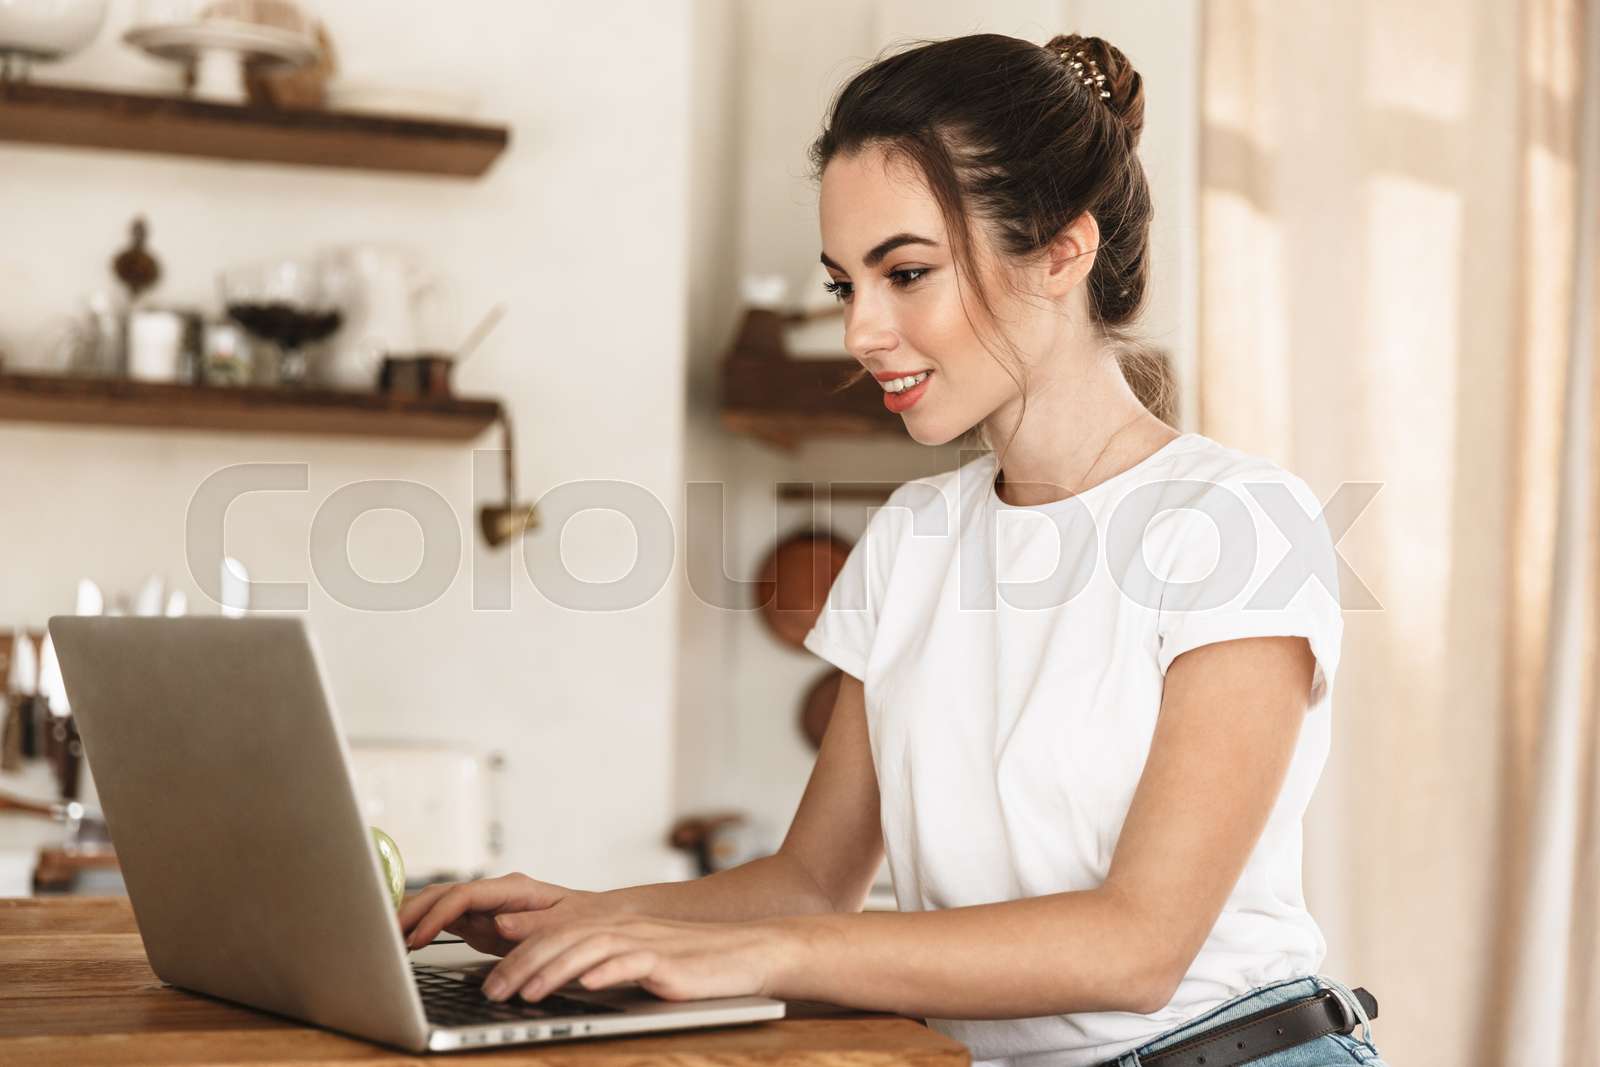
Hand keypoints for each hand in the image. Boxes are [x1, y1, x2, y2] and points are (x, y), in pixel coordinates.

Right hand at [397, 872, 619, 956]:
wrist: (590, 922)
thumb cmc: (580, 921)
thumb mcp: (564, 925)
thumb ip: (531, 925)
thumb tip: (500, 922)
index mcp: (514, 888)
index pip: (466, 894)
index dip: (439, 914)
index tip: (420, 936)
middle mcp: (494, 891)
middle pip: (445, 892)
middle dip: (414, 910)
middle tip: (387, 934)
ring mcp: (484, 904)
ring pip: (439, 901)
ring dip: (412, 915)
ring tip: (386, 936)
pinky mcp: (478, 919)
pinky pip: (443, 917)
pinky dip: (421, 925)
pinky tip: (404, 939)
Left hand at [478, 913, 804, 1004]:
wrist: (746, 953)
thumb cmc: (692, 964)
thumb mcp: (639, 965)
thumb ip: (603, 969)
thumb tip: (562, 985)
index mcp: (611, 928)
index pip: (554, 936)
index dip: (516, 954)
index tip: (487, 978)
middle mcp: (622, 929)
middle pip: (560, 940)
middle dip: (519, 965)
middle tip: (491, 992)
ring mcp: (644, 943)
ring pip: (586, 949)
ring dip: (550, 971)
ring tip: (524, 994)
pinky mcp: (666, 961)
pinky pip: (630, 962)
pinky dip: (604, 973)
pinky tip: (585, 986)